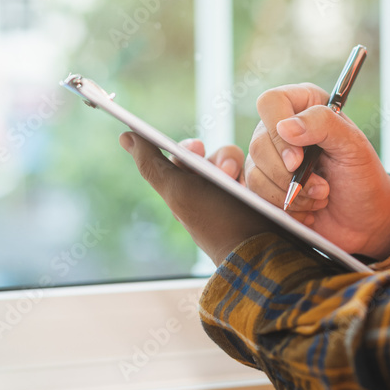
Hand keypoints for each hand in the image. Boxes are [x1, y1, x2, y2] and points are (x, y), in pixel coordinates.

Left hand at [120, 132, 274, 266]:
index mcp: (188, 192)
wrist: (260, 253)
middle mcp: (211, 194)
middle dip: (222, 158)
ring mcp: (238, 198)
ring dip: (241, 168)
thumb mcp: (178, 192)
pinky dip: (260, 177)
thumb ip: (152, 164)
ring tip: (244, 185)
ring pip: (240, 165)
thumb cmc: (216, 223)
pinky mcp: (263, 200)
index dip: (190, 148)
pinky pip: (261, 176)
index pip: (186, 157)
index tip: (198, 148)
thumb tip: (126, 136)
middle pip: (216, 156)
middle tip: (226, 172)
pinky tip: (261, 189)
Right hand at [247, 84, 389, 259]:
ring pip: (255, 174)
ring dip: (292, 195)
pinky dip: (286, 208)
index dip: (279, 132)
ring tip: (320, 197)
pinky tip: (308, 207)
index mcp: (304, 106)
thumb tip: (285, 127)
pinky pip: (257, 196)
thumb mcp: (353, 144)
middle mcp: (282, 129)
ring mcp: (271, 158)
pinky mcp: (266, 186)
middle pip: (259, 144)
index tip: (298, 160)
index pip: (271, 103)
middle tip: (322, 187)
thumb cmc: (362, 175)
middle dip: (290, 175)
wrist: (364, 217)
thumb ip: (324, 124)